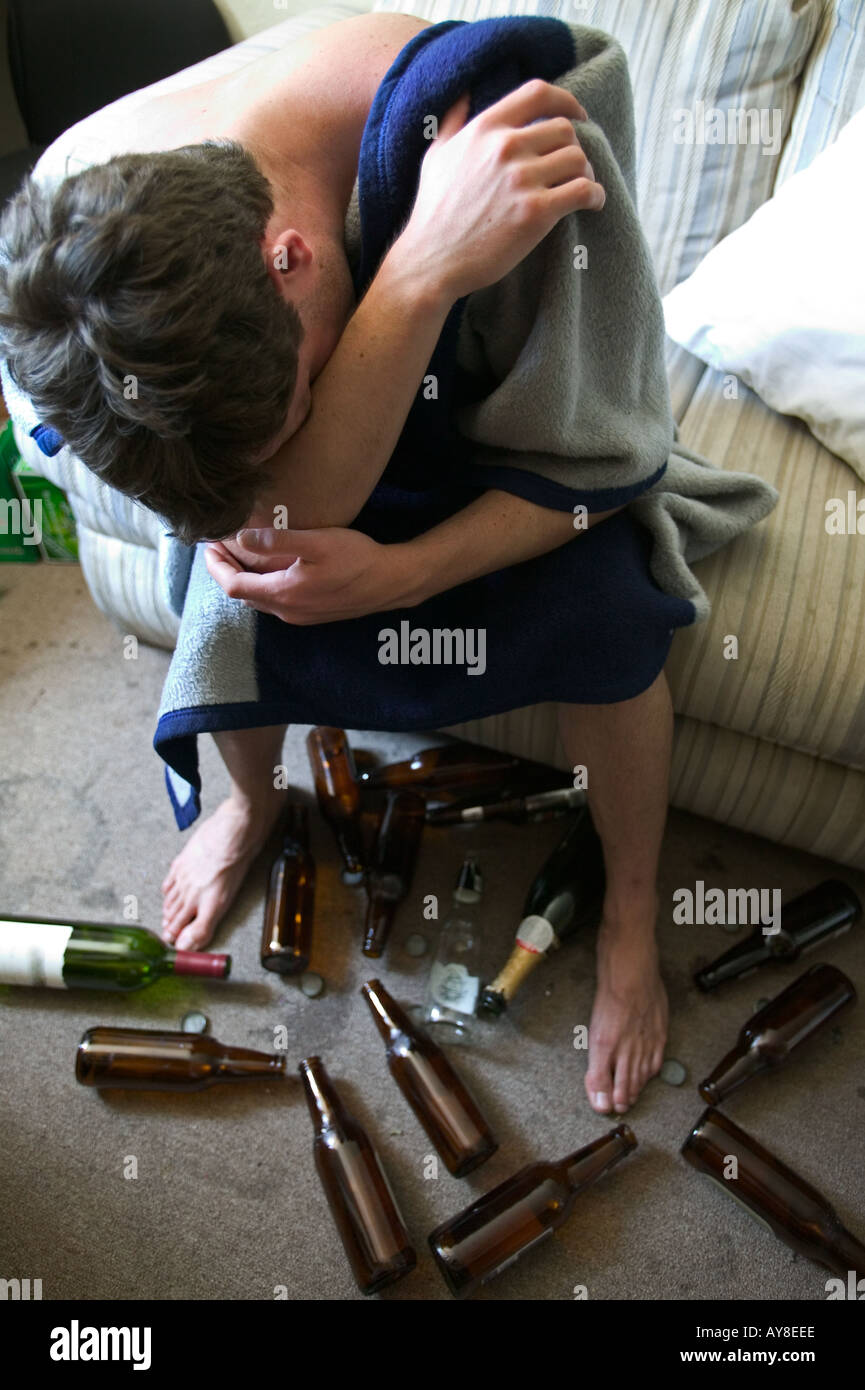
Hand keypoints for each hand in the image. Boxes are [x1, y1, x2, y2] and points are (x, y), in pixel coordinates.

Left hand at [204, 527, 417, 623]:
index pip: (233, 586)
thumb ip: (277, 541)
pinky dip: (262, 584)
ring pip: (259, 599)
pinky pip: (276, 601)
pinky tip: (269, 566)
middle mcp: (287, 611)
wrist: (391, 582)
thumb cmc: (357, 559)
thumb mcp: (317, 542)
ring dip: (245, 577)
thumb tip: (241, 537)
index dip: (215, 566)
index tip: (209, 544)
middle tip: (219, 544)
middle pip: (242, 595)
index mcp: (283, 594)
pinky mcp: (311, 613)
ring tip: (239, 552)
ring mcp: (299, 616)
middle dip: (226, 570)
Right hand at [396, 78, 603, 301]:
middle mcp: (505, 147)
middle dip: (575, 148)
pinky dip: (595, 196)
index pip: (537, 94)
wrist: (430, 261)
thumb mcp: (436, 156)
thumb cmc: (433, 213)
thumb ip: (453, 121)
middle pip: (564, 130)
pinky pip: (583, 190)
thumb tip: (464, 93)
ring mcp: (521, 179)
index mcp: (485, 129)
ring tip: (582, 188)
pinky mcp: (535, 212)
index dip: (566, 101)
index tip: (578, 116)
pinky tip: (593, 204)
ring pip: (577, 159)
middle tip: (573, 169)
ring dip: (586, 173)